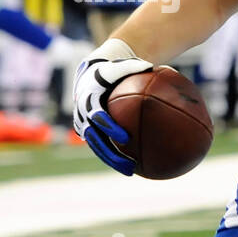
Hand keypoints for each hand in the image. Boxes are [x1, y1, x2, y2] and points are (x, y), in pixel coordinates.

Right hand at [72, 39, 152, 174]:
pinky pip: (100, 145)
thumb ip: (135, 66)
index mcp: (90, 98)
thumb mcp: (119, 66)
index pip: (98, 115)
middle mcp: (83, 114)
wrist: (89, 75)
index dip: (110, 127)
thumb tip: (154, 67)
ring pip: (96, 146)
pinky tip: (132, 164)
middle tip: (129, 164)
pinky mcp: (86, 130)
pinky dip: (112, 155)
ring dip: (112, 160)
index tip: (125, 137)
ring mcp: (83, 124)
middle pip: (95, 139)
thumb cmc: (111, 70)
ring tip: (130, 171)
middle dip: (111, 153)